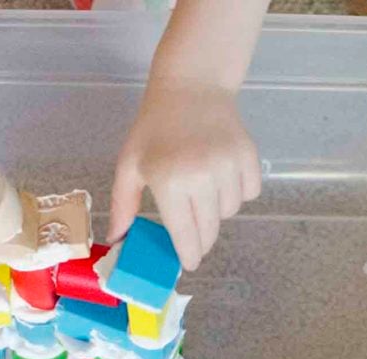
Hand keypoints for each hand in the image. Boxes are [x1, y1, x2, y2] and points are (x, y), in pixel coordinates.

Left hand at [109, 83, 260, 270]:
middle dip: (202, 238)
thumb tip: (117, 241)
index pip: (184, 235)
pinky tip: (222, 175)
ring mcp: (228, 167)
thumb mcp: (130, 165)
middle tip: (194, 234)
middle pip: (209, 230)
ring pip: (230, 213)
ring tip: (203, 189)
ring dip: (218, 211)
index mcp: (169, 182)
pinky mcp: (248, 157)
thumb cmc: (155, 128)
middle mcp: (202, 177)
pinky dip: (238, 192)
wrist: (191, 86)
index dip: (188, 255)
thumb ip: (123, 206)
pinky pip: (249, 193)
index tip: (189, 263)